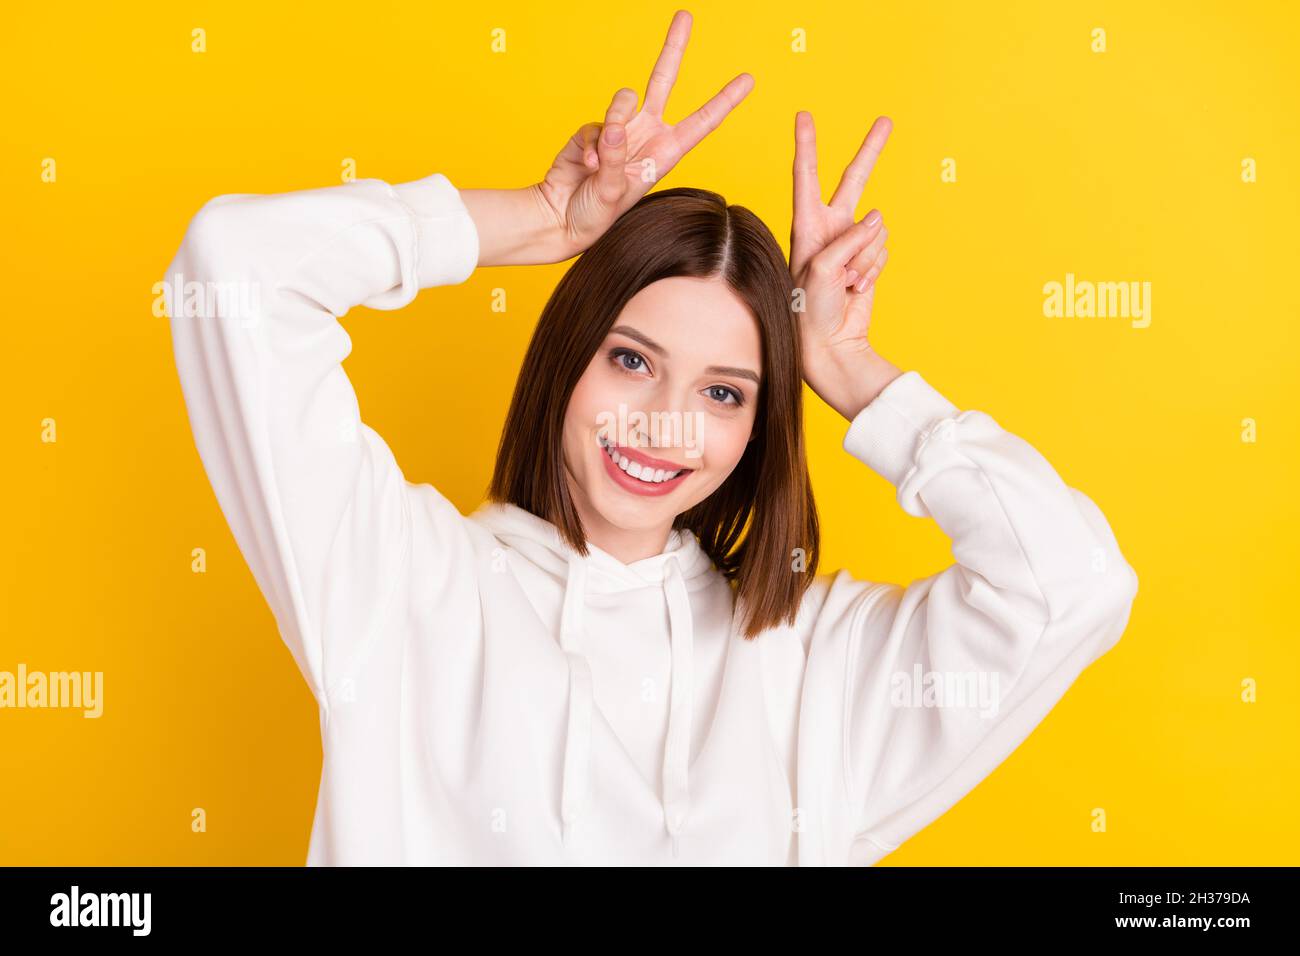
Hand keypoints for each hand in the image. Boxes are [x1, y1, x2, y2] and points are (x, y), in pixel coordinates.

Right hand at [462, 10, 753, 266]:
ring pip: (623, 99)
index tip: (747, 79)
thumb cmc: (594, 217)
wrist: (560, 220)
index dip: (724, 100)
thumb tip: (611, 127)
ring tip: (599, 160)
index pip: (702, 122)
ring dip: (613, 121)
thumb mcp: (611, 193)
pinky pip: (595, 121)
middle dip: (673, 48)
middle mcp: (646, 135)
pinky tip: (586, 165)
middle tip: (685, 15)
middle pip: (662, 81)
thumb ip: (612, 158)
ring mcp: (619, 129)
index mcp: (665, 153)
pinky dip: (590, 143)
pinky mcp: (593, 129)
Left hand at [790, 111, 902, 419]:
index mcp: (805, 227)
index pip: (805, 178)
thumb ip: (850, 240)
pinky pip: (884, 249)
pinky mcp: (869, 259)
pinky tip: (858, 287)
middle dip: (869, 151)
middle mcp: (828, 228)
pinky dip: (875, 269)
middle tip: (886, 121)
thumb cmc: (810, 310)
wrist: (828, 343)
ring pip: (877, 229)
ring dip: (867, 258)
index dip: (807, 146)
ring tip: (847, 283)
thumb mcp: (822, 271)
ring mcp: (851, 243)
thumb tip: (878, 217)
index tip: (804, 116)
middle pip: (852, 181)